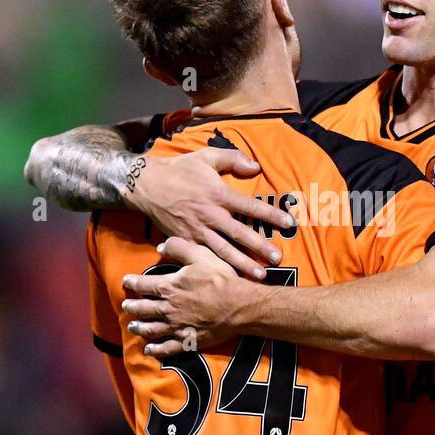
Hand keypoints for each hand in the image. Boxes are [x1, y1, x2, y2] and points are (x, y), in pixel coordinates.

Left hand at [121, 238, 256, 356]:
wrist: (239, 306)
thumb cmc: (221, 279)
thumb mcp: (200, 255)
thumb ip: (178, 248)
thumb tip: (160, 246)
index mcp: (169, 287)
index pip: (144, 285)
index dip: (132, 282)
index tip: (126, 281)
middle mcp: (168, 309)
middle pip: (144, 309)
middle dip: (132, 307)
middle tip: (125, 305)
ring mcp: (177, 327)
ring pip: (151, 329)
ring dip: (140, 327)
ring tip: (132, 326)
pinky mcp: (188, 340)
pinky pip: (168, 348)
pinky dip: (156, 350)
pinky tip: (149, 350)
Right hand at [125, 148, 293, 279]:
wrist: (146, 185)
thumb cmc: (179, 169)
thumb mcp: (206, 156)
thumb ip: (233, 159)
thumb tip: (256, 166)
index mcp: (218, 194)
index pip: (250, 206)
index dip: (271, 215)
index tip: (289, 223)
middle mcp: (210, 215)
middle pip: (240, 234)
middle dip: (260, 247)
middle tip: (278, 259)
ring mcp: (197, 230)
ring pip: (224, 251)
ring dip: (243, 264)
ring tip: (260, 275)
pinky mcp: (185, 241)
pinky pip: (204, 257)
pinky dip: (217, 268)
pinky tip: (230, 277)